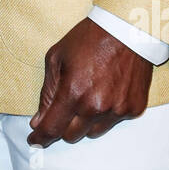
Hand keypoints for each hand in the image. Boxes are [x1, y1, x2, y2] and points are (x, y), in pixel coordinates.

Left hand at [28, 17, 152, 146]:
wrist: (126, 28)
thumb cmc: (88, 39)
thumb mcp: (56, 58)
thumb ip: (47, 93)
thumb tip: (38, 121)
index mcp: (73, 93)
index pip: (52, 129)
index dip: (40, 138)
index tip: (34, 141)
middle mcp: (96, 107)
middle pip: (71, 136)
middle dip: (64, 125)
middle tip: (66, 106)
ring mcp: (117, 110)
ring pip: (92, 132)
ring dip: (85, 121)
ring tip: (89, 94)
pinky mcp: (134, 109)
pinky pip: (113, 122)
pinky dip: (106, 113)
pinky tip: (107, 91)